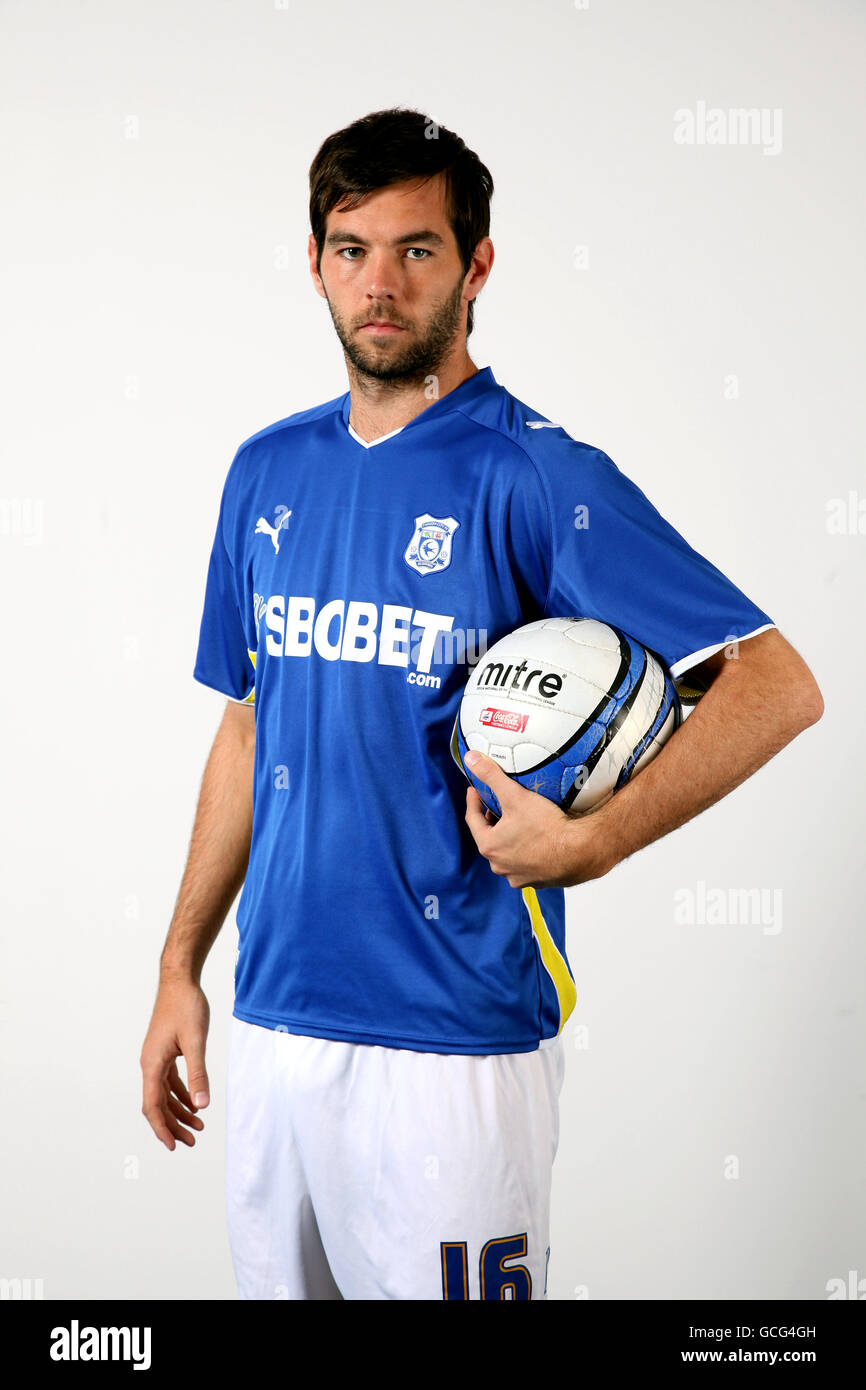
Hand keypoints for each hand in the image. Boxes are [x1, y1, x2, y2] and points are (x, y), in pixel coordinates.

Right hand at [140, 977, 210, 1150]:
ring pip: (164, 1094)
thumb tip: (202, 1105)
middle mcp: (150, 1064)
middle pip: (157, 1104)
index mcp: (152, 1064)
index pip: (153, 1105)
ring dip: (178, 1112)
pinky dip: (181, 1095)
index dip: (162, 1128)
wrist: (179, 981)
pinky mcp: (165, 1052)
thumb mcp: (196, 1041)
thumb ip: (198, 1074)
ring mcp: (156, 1058)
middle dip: (173, 1125)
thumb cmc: (185, 1006)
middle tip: (192, 1141)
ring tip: (198, 1127)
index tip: (173, 1146)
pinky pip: (170, 1081)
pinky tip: (195, 1104)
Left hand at [463, 750, 609, 889]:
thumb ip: (491, 776)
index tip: (475, 790)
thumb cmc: (548, 827)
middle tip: (498, 804)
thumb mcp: (515, 795)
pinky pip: (525, 864)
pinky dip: (526, 852)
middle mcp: (500, 866)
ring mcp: (518, 876)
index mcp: (489, 846)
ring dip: (509, 838)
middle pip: (489, 837)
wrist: (581, 852)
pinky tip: (536, 841)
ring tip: (518, 822)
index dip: (473, 801)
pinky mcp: (536, 881)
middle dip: (492, 820)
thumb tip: (471, 759)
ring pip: (507, 853)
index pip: (472, 819)